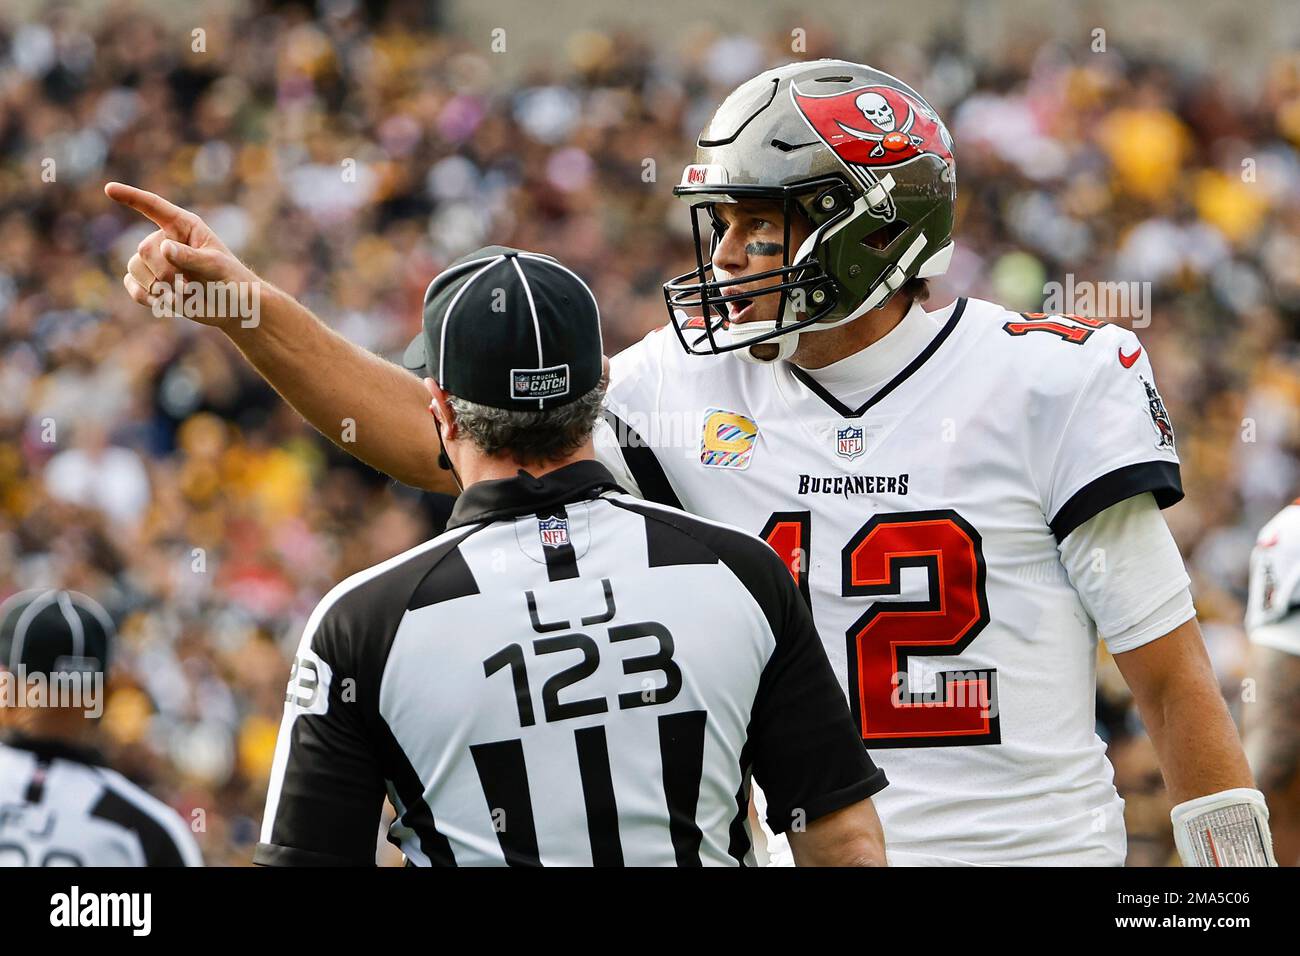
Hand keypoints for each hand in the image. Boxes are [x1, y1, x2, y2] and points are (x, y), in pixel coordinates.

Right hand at [105, 181, 257, 327]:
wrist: (232, 306)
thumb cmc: (230, 279)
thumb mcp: (216, 266)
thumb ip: (191, 256)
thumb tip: (164, 247)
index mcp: (183, 226)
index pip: (154, 206)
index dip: (131, 197)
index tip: (109, 189)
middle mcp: (165, 240)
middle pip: (145, 249)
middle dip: (165, 271)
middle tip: (189, 285)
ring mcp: (156, 261)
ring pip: (135, 268)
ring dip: (157, 286)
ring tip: (183, 294)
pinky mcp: (151, 282)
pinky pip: (133, 285)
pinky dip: (146, 297)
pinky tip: (164, 302)